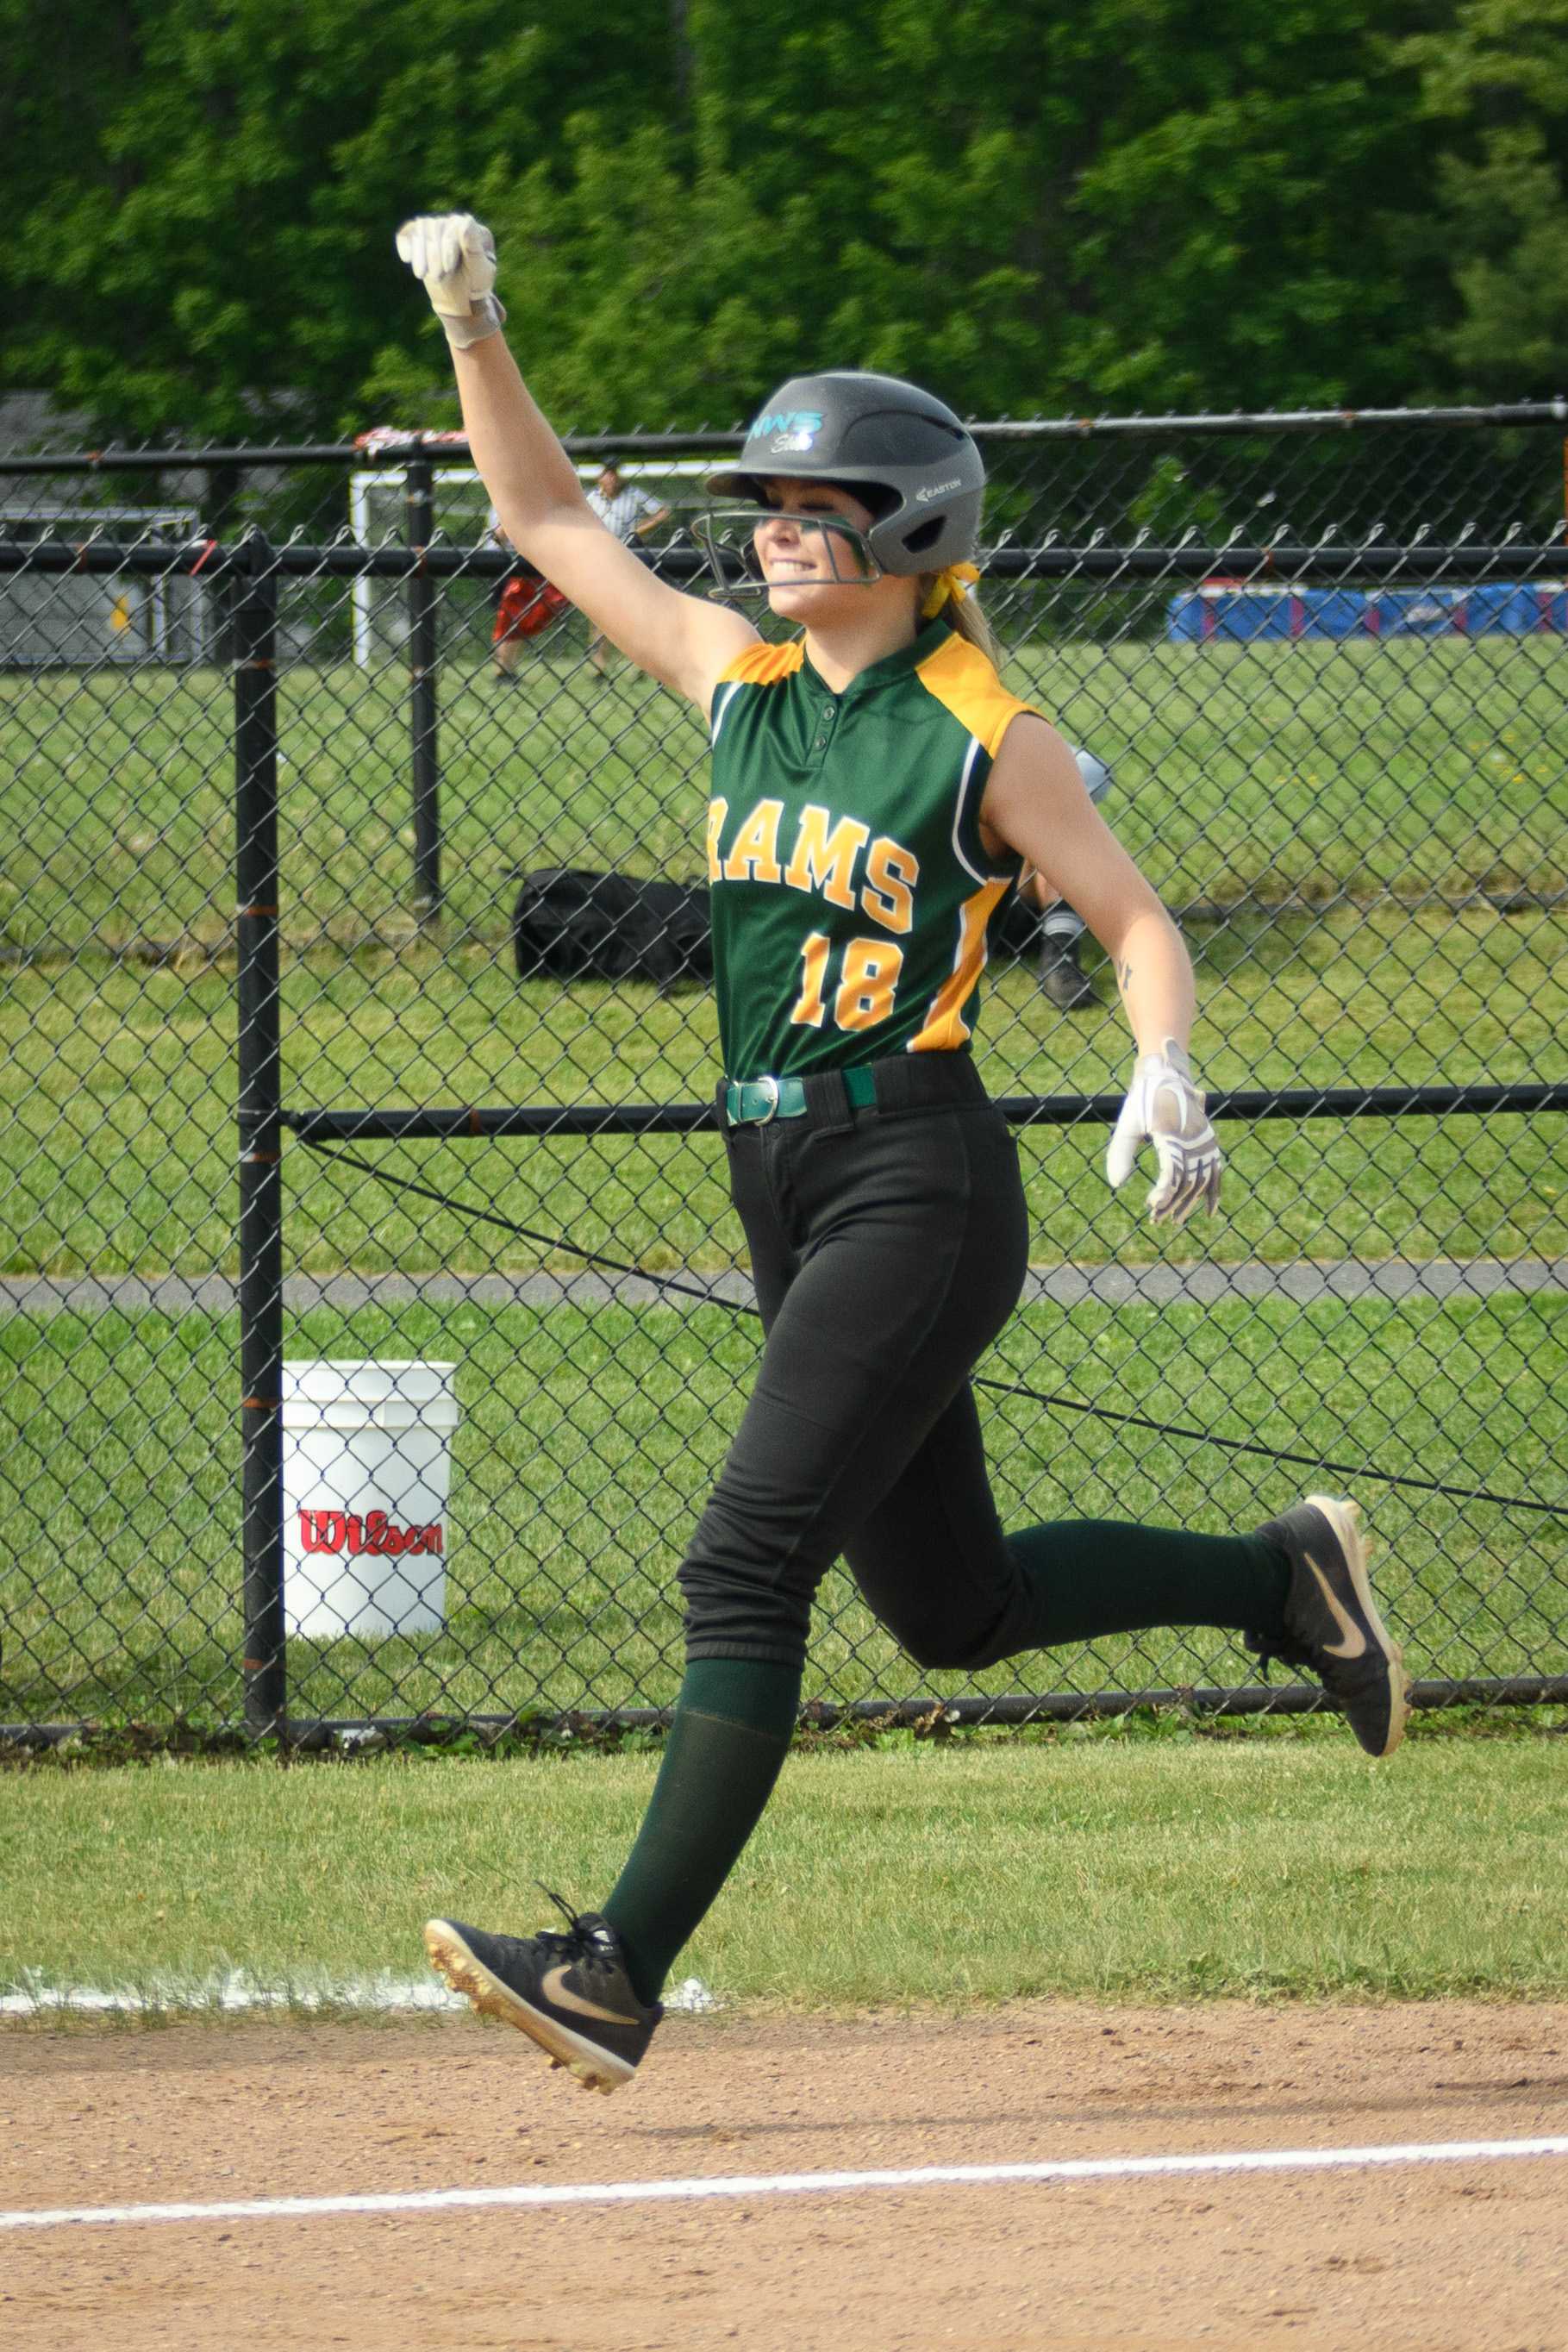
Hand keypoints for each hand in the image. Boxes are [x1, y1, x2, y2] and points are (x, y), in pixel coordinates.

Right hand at [395, 213, 505, 348]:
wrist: (460, 300)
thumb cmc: (474, 287)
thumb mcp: (480, 272)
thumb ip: (474, 248)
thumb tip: (467, 220)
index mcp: (476, 231)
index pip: (456, 226)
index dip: (448, 247)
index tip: (448, 270)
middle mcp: (458, 225)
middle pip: (436, 226)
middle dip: (434, 255)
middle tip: (436, 278)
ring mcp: (440, 229)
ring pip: (422, 228)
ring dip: (420, 253)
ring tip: (422, 275)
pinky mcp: (424, 237)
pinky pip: (409, 231)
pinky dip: (404, 243)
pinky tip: (407, 259)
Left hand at [1106, 1037, 1222, 1223]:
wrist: (1167, 1074)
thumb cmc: (1143, 1100)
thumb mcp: (1127, 1123)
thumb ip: (1120, 1152)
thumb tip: (1116, 1184)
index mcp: (1172, 1133)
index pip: (1172, 1171)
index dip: (1164, 1192)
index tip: (1150, 1204)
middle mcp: (1193, 1139)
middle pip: (1187, 1181)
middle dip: (1172, 1203)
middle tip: (1154, 1219)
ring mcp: (1205, 1141)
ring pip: (1201, 1180)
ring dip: (1188, 1203)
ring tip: (1171, 1220)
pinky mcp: (1210, 1143)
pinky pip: (1216, 1171)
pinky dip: (1214, 1192)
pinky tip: (1210, 1213)